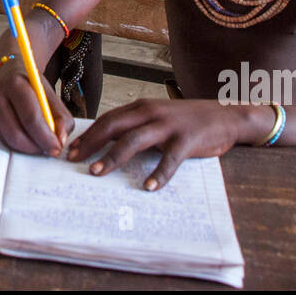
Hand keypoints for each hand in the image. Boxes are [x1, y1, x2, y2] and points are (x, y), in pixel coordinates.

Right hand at [0, 49, 73, 155]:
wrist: (10, 74)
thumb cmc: (33, 87)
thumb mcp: (51, 96)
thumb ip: (62, 118)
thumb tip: (60, 141)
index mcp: (15, 83)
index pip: (30, 117)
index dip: (45, 137)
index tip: (56, 148)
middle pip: (15, 132)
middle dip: (35, 147)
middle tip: (48, 150)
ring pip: (8, 140)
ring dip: (27, 147)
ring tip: (39, 143)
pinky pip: (2, 140)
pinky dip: (18, 144)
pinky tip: (27, 136)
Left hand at [67, 99, 244, 190]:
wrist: (225, 115)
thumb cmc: (186, 120)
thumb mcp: (157, 117)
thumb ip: (135, 126)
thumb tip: (105, 143)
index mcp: (141, 107)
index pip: (108, 119)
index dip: (88, 134)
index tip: (71, 149)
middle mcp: (151, 113)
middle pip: (114, 127)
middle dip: (91, 144)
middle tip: (74, 160)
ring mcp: (168, 126)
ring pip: (134, 141)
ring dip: (113, 157)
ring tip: (97, 173)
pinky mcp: (187, 140)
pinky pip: (169, 159)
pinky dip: (158, 174)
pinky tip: (148, 187)